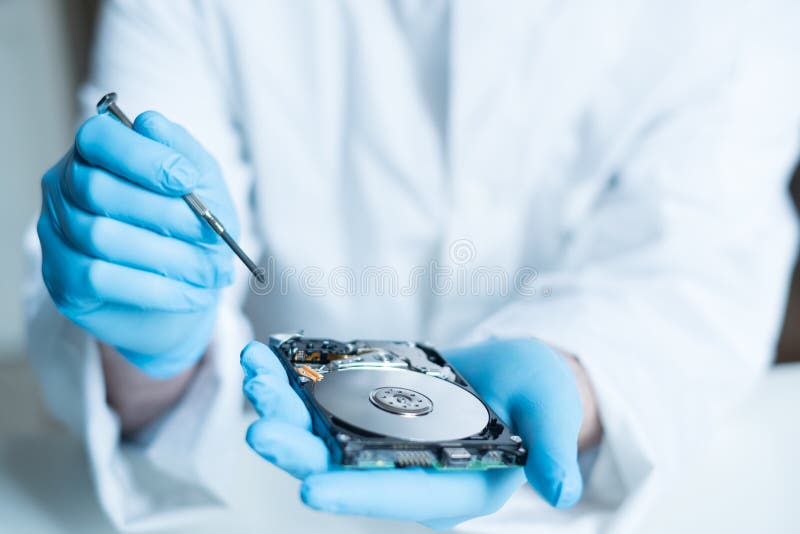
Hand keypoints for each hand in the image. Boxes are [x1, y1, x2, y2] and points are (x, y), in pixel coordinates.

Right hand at [38, 111, 237, 377]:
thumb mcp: (205, 188)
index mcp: (99, 152)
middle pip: (99, 190)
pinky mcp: (62, 279)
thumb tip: (152, 123)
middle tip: (214, 238)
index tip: (188, 180)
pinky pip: (100, 278)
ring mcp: (56, 232)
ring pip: (101, 237)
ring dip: (171, 257)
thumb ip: (186, 155)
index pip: (99, 138)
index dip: (142, 157)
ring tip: (215, 272)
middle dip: (166, 215)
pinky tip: (195, 295)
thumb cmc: (191, 228)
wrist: (185, 289)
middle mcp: (66, 186)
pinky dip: (157, 288)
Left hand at [241, 338, 584, 528]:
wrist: (516, 374)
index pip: (400, 496)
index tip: (312, 487)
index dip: (359, 493)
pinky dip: (293, 379)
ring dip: (283, 406)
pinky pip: (324, 399)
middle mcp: (406, 471)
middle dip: (299, 449)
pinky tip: (266, 356)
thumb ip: (553, 451)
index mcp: (451, 486)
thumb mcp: (553, 418)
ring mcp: (381, 439)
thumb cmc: (540, 397)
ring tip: (254, 370)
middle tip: (259, 426)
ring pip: (321, 432)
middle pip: (343, 467)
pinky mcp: (368, 408)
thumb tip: (565, 493)